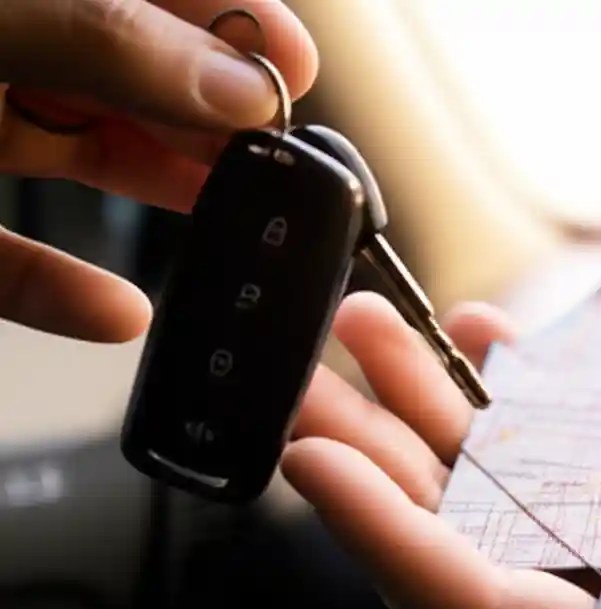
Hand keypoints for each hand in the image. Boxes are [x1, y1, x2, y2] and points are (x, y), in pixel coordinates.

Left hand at [0, 0, 317, 342]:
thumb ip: (109, 46)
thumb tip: (240, 91)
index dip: (235, 23)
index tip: (299, 67)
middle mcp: (8, 52)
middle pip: (135, 80)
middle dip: (216, 118)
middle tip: (283, 159)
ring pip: (82, 160)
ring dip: (166, 195)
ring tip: (238, 222)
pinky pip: (7, 261)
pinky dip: (61, 292)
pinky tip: (116, 314)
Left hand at [281, 291, 600, 608]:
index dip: (394, 543)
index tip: (315, 465)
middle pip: (460, 542)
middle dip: (374, 463)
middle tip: (301, 376)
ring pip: (491, 485)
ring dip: (425, 407)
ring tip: (367, 323)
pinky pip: (552, 441)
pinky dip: (512, 384)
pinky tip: (477, 330)